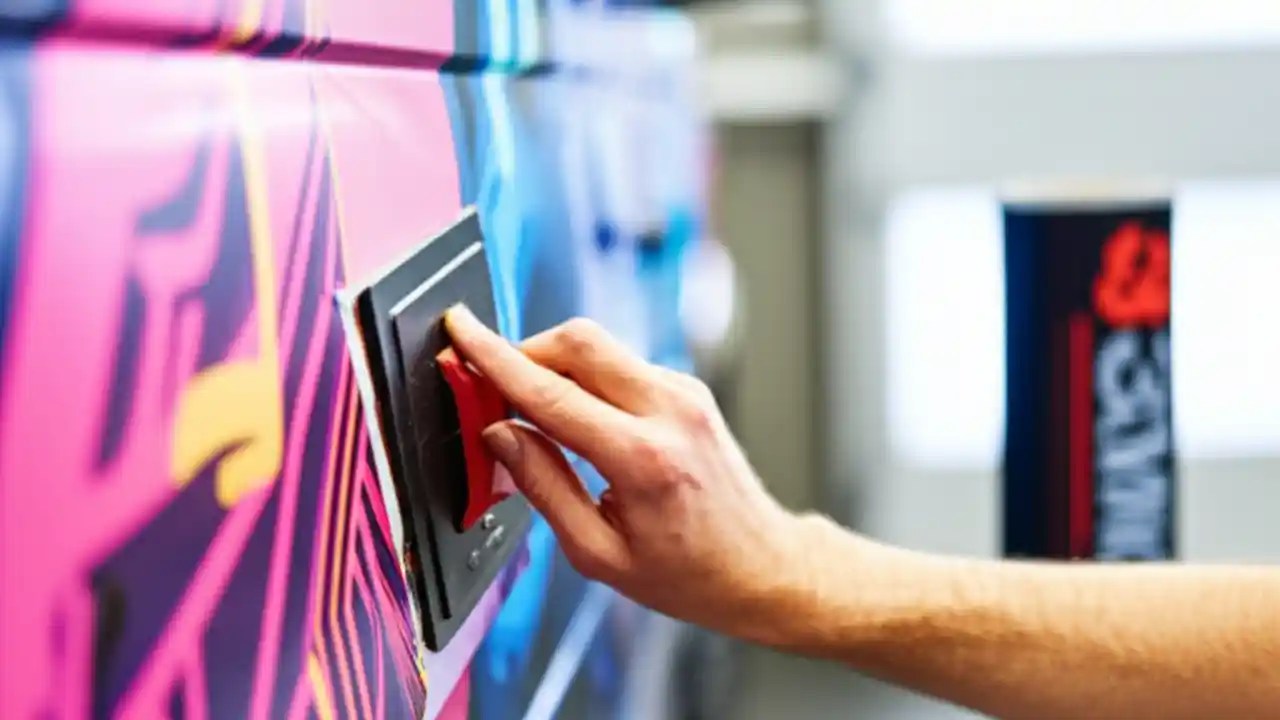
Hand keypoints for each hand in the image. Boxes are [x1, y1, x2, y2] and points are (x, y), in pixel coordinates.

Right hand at [445, 307, 830, 646]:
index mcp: (643, 459)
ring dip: (553, 366)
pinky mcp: (688, 389)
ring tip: (531, 413)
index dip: (495, 359)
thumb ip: (543, 487)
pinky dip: (585, 380)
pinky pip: (620, 365)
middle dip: (524, 351)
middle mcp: (669, 412)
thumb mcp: (598, 554)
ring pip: (598, 347)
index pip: (551, 392)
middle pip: (578, 341)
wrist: (762, 566)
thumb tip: (498, 435)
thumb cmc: (689, 574)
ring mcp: (685, 393)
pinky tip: (576, 421)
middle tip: (491, 386)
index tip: (461, 333)